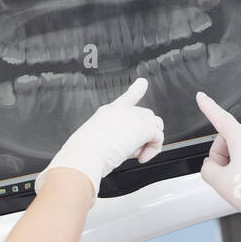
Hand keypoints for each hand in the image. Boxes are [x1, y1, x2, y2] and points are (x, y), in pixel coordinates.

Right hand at [35, 78, 163, 199]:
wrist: (84, 155)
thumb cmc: (83, 154)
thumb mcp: (95, 142)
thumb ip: (111, 142)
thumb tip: (121, 153)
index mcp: (108, 112)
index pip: (127, 97)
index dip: (137, 90)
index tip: (142, 83)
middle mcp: (121, 111)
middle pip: (146, 115)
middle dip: (144, 133)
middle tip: (133, 150)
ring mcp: (132, 117)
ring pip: (156, 124)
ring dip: (150, 141)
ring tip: (139, 153)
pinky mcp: (142, 127)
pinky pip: (158, 137)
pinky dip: (153, 150)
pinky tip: (142, 157)